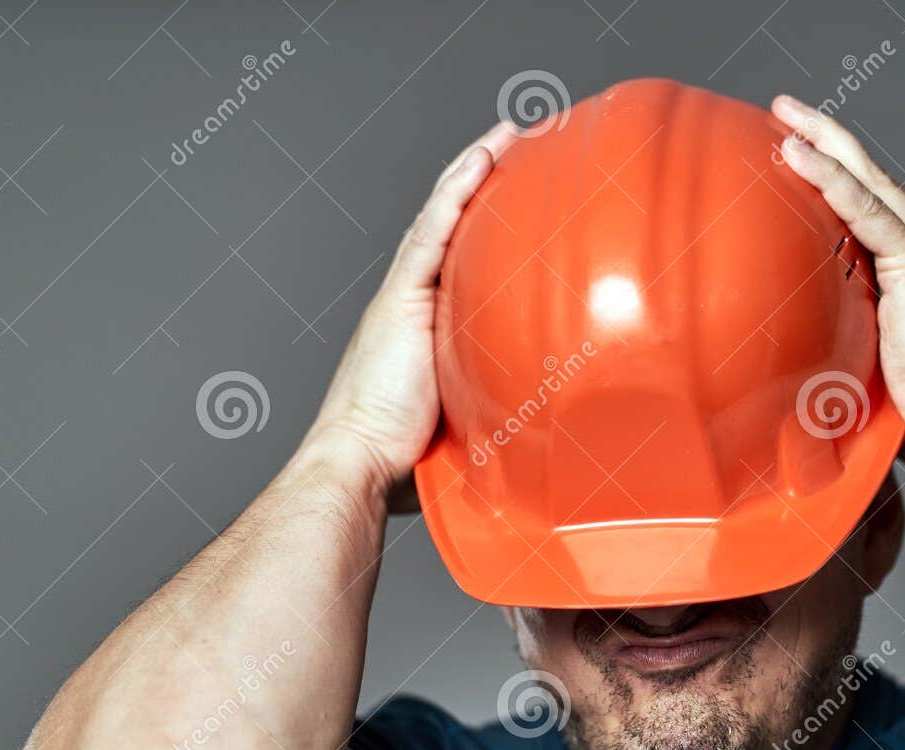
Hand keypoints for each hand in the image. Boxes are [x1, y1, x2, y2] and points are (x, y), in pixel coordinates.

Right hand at [304, 121, 517, 511]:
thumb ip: (495, 408)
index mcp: (425, 324)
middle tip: (527, 143)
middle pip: (452, 225)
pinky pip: (433, 234)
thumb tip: (544, 434)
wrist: (360, 463)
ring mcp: (403, 296)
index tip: (523, 193)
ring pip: (444, 216)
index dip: (487, 220)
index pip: (461, 257)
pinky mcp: (401, 299)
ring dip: (477, 169)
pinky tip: (483, 158)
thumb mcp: (465, 421)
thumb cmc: (405, 459)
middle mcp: (411, 300)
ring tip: (512, 132)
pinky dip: (457, 192)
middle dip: (486, 181)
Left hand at [771, 95, 904, 458]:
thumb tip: (813, 364)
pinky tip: (799, 154)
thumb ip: (855, 346)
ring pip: (869, 182)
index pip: (874, 212)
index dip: (840, 179)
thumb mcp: (881, 368)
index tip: (803, 156)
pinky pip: (866, 210)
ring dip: (824, 144)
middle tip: (787, 112)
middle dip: (830, 141)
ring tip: (784, 116)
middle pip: (872, 181)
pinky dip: (831, 179)